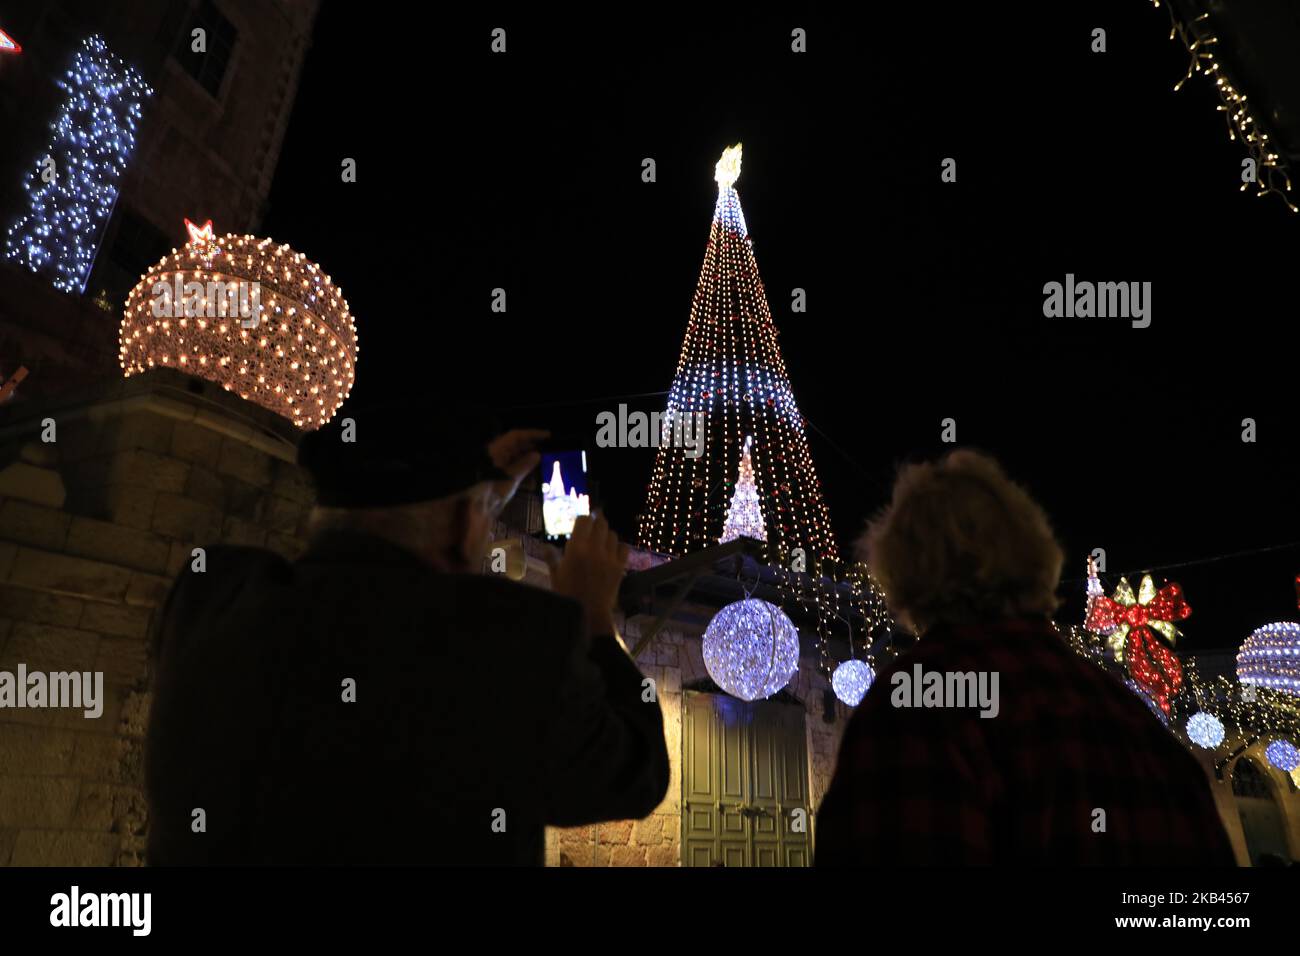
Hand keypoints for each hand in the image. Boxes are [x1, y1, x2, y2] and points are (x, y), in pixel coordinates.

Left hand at [485, 428, 547, 506]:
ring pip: (515, 457)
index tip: (547, 435)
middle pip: (516, 445)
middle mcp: (496, 455)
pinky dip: (523, 471)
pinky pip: (512, 468)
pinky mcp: (498, 476)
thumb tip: (537, 454)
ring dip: (529, 460)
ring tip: (544, 464)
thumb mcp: (510, 478)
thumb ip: (524, 465)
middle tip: (548, 449)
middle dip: (531, 447)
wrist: (477, 509)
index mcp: (496, 450)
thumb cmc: (492, 491)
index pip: (515, 436)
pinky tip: (533, 480)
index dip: (531, 433)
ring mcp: (496, 465)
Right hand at [549, 514, 629, 637]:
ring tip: (601, 542)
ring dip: (607, 535)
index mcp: (576, 548)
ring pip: (613, 534)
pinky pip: (624, 547)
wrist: (589, 613)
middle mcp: (594, 549)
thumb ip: (552, 558)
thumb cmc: (568, 594)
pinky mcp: (620, 566)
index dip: (584, 520)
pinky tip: (613, 551)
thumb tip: (546, 547)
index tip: (583, 523)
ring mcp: (609, 557)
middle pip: (601, 523)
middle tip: (593, 528)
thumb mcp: (555, 575)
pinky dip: (619, 546)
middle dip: (596, 523)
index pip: (584, 520)